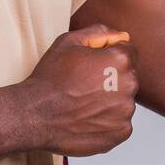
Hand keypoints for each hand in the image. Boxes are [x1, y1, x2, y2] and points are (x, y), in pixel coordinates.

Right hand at [21, 24, 137, 156]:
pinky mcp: (120, 132)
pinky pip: (120, 122)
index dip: (108, 57)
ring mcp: (126, 111)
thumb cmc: (50, 78)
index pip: (127, 52)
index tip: (91, 67)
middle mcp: (129, 85)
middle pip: (128, 77)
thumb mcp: (70, 42)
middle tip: (84, 86)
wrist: (35, 114)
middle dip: (112, 79)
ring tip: (84, 103)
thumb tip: (122, 36)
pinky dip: (107, 121)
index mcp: (120, 60)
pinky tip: (87, 118)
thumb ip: (101, 33)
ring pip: (124, 101)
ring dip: (109, 100)